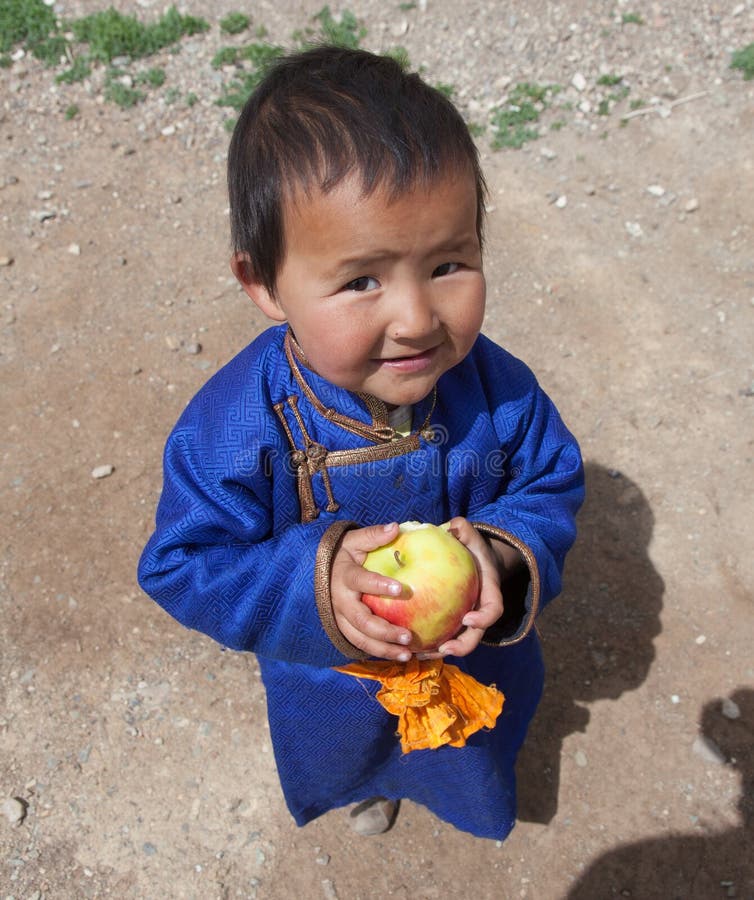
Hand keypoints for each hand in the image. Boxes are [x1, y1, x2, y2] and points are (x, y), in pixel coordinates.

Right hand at [330, 522, 413, 660]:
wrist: (321, 571)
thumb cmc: (343, 554)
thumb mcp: (354, 541)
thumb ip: (373, 535)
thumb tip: (395, 527)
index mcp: (345, 577)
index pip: (362, 581)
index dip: (379, 585)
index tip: (402, 588)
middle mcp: (341, 601)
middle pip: (362, 621)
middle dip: (385, 631)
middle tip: (408, 635)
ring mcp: (341, 618)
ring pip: (361, 639)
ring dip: (383, 649)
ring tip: (407, 655)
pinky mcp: (344, 629)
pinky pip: (360, 645)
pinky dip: (379, 653)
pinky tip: (399, 657)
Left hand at [421, 517, 503, 658]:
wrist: (469, 558)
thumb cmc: (468, 546)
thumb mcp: (468, 534)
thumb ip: (462, 529)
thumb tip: (450, 528)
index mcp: (488, 592)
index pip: (493, 609)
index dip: (484, 618)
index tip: (467, 619)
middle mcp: (479, 610)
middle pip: (475, 635)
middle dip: (462, 646)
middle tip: (444, 648)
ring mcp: (465, 620)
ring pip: (456, 642)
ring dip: (440, 651)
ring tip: (420, 654)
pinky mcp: (449, 622)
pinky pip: (440, 636)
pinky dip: (427, 645)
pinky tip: (408, 648)